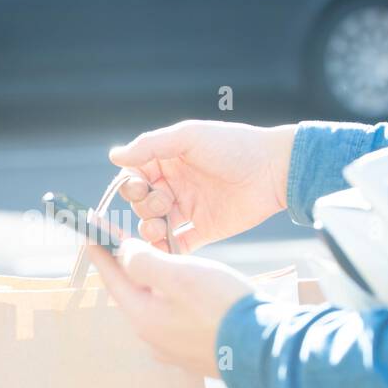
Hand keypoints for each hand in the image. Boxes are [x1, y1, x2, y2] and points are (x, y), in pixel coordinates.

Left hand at [86, 237, 255, 377]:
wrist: (266, 349)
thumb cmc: (222, 308)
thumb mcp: (179, 274)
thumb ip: (144, 262)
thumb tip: (125, 253)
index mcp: (143, 317)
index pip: (112, 279)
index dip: (102, 253)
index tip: (91, 234)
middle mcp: (153, 337)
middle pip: (133, 293)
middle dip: (128, 267)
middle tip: (125, 242)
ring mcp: (174, 349)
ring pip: (155, 307)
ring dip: (153, 283)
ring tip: (159, 262)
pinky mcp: (195, 352)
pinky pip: (175, 320)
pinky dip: (173, 300)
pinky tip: (188, 292)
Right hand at [109, 120, 296, 252]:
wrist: (274, 170)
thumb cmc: (233, 145)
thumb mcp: (188, 137)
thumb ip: (150, 146)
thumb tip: (113, 155)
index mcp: (167, 161)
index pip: (134, 176)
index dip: (131, 185)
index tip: (139, 187)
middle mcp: (174, 185)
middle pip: (141, 203)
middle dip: (144, 206)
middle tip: (163, 202)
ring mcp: (188, 209)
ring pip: (154, 226)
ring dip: (150, 230)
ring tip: (160, 228)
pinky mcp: (203, 231)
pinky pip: (178, 245)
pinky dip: (168, 250)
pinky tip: (166, 249)